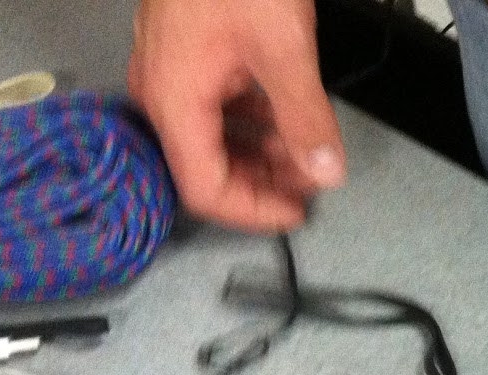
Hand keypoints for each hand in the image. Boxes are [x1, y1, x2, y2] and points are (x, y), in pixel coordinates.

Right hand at [129, 0, 345, 231]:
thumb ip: (305, 117)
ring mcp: (172, 70)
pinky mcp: (189, 53)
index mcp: (173, 98)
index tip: (298, 213)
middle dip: (263, 182)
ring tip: (309, 151)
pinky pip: (217, 106)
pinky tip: (289, 116)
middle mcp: (162, 90)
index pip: (204, 188)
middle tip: (313, 181)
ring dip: (263, 152)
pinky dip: (255, 120)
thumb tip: (325, 173)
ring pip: (214, 137)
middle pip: (207, 167)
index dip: (253, 211)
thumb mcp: (284, 48)